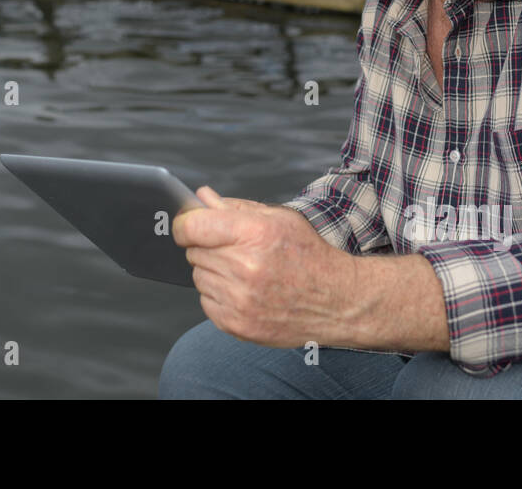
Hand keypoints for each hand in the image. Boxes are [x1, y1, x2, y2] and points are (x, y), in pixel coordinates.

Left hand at [172, 186, 360, 348]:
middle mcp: (245, 266)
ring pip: (198, 276)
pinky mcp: (237, 324)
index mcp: (254, 233)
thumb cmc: (308, 255)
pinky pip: (206, 302)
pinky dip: (219, 295)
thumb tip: (201, 197)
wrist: (336, 301)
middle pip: (194, 251)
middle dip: (208, 247)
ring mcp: (240, 299)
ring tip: (245, 272)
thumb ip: (235, 207)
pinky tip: (245, 291)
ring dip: (213, 272)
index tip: (188, 226)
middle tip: (235, 250)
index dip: (185, 224)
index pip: (192, 226)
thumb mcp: (278, 219)